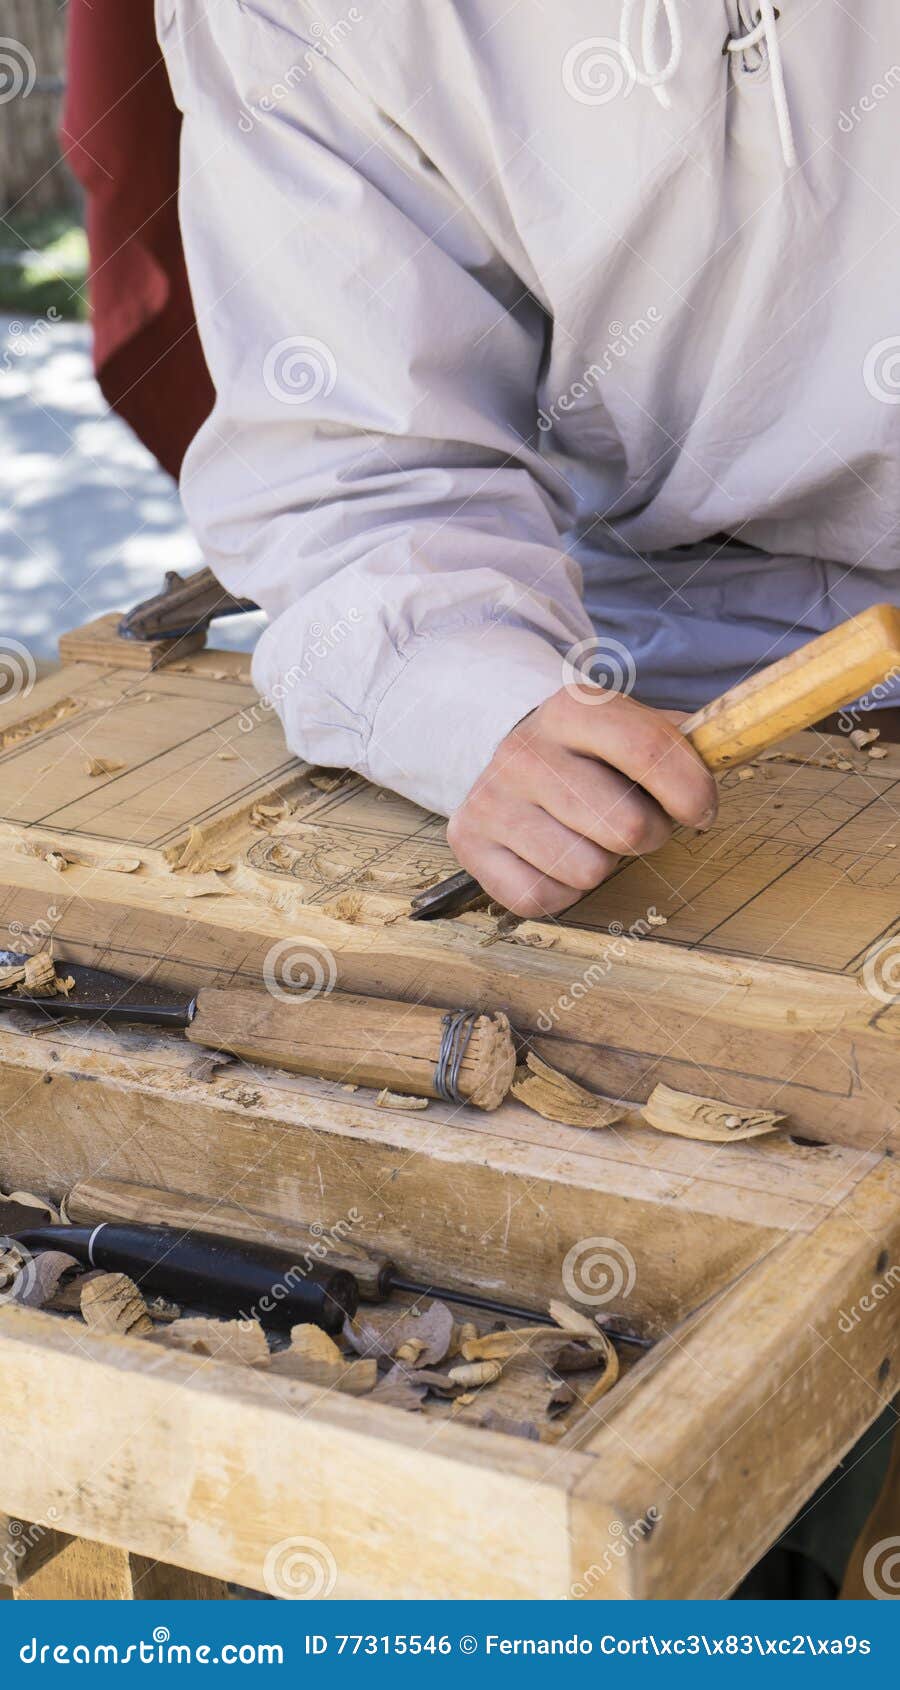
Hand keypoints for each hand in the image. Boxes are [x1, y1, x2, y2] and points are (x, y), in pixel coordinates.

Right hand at [446, 685, 717, 917]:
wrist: (513, 755)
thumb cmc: (595, 753)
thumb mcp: (634, 727)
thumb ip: (687, 741)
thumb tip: (741, 743)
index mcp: (574, 708)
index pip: (649, 751)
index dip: (693, 792)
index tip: (703, 812)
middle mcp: (525, 749)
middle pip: (625, 826)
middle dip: (648, 835)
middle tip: (638, 824)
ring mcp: (491, 797)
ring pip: (586, 869)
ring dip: (604, 865)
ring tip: (592, 838)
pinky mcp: (467, 842)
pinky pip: (540, 897)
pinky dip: (562, 891)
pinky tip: (557, 859)